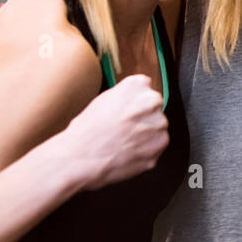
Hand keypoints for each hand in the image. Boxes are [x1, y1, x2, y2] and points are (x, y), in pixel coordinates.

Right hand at [53, 75, 168, 191]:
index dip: (133, 106)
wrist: (81, 156)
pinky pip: (155, 148)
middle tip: (123, 131)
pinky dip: (145, 153)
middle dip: (142, 121)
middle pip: (153, 111)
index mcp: (138, 84)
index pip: (144, 92)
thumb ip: (125, 97)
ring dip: (145, 137)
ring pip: (156, 130)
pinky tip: (127, 153)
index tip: (125, 114)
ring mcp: (159, 124)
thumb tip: (134, 103)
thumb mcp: (103, 100)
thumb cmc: (86, 130)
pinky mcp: (160, 145)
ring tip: (122, 143)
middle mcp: (153, 101)